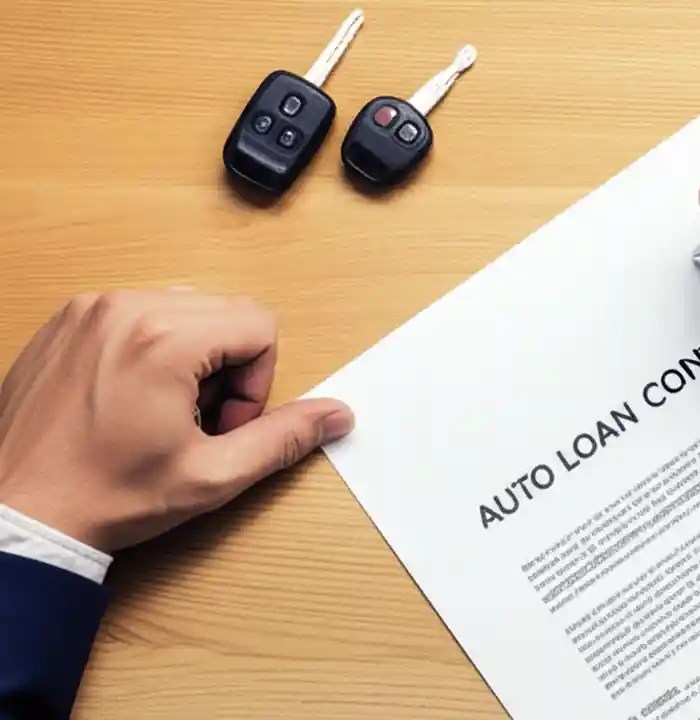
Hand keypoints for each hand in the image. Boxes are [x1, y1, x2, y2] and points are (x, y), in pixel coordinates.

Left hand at [0, 290, 353, 552]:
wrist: (13, 514)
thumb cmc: (100, 497)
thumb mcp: (211, 476)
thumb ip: (283, 438)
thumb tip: (336, 414)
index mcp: (164, 339)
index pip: (258, 325)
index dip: (259, 381)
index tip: (225, 425)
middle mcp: (124, 308)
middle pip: (224, 313)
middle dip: (229, 368)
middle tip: (198, 423)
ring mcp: (89, 310)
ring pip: (184, 309)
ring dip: (193, 357)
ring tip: (163, 413)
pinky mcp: (66, 321)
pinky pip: (137, 313)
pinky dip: (150, 349)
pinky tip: (129, 402)